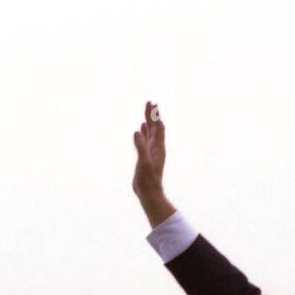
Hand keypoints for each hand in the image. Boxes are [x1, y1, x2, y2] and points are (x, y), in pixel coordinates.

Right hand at [132, 100, 174, 226]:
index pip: (158, 127)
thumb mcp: (143, 161)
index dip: (155, 116)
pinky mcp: (146, 156)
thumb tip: (137, 131)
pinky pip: (145, 141)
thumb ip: (140, 146)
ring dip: (149, 122)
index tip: (152, 104)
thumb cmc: (148, 179)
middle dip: (152, 115)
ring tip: (147, 111)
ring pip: (151, 133)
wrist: (149, 193)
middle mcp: (156, 148)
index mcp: (158, 147)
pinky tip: (141, 129)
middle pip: (155, 127)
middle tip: (149, 102)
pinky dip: (144, 133)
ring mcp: (151, 152)